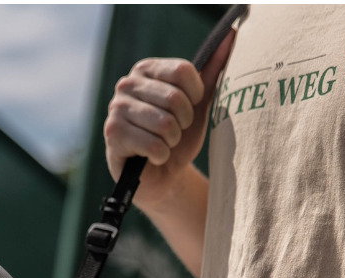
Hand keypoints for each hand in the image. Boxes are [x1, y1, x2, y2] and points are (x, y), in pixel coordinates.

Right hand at [103, 28, 234, 209]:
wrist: (162, 175)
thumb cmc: (180, 137)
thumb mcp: (200, 104)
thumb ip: (212, 71)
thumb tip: (232, 35)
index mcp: (147, 70)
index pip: (183, 71)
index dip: (196, 96)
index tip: (190, 109)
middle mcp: (127, 84)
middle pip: (175, 98)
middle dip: (184, 123)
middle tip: (176, 132)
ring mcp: (116, 108)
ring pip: (165, 124)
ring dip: (173, 141)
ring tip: (165, 144)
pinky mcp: (113, 134)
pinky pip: (153, 145)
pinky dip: (161, 156)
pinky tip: (153, 157)